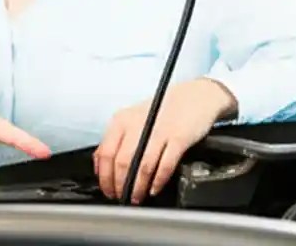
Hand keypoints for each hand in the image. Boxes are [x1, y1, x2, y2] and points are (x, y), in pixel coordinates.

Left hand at [94, 77, 236, 203]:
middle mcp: (137, 124)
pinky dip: (158, 180)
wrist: (195, 97)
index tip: (107, 189)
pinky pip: (165, 164)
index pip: (105, 153)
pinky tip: (154, 189)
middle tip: (120, 197)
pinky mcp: (179, 138)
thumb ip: (117, 140)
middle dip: (119, 185)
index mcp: (122, 120)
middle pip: (121, 162)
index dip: (104, 176)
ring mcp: (159, 131)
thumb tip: (100, 164)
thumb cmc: (163, 111)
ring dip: (137, 187)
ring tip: (136, 198)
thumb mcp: (133, 120)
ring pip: (141, 166)